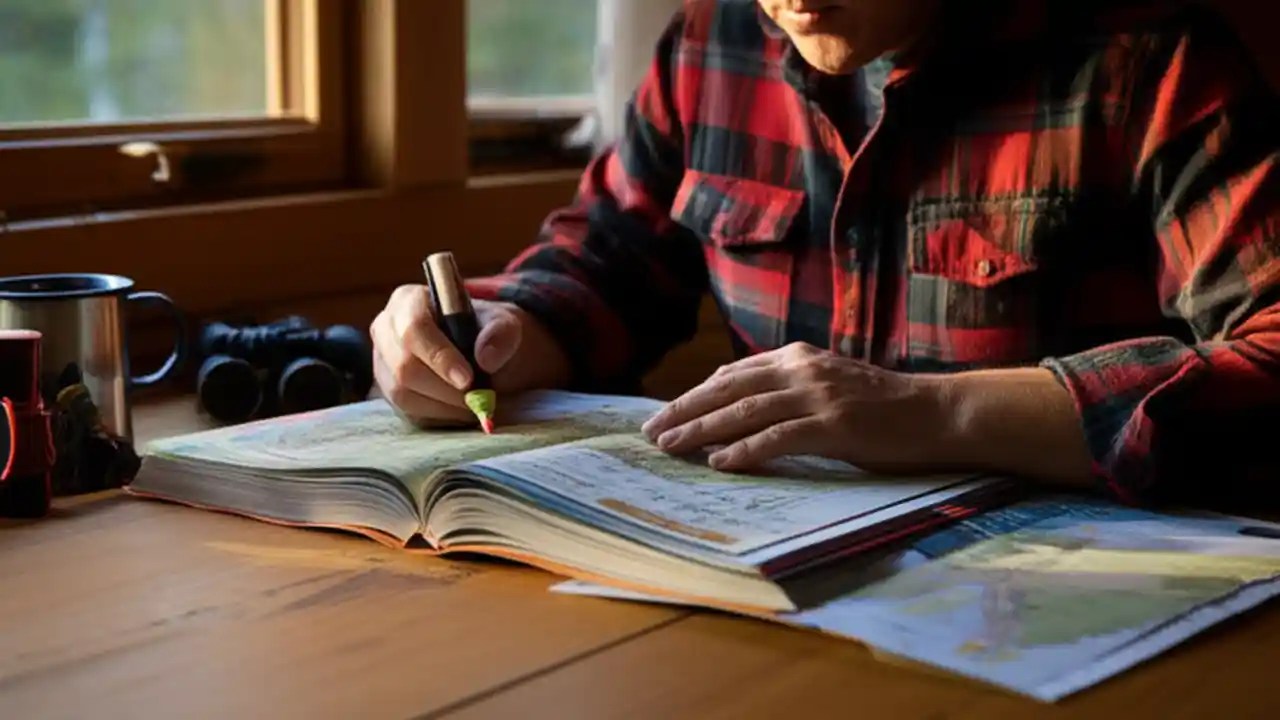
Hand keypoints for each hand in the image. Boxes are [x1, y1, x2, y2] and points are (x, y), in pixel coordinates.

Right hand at [370, 284, 569, 425]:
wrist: (481, 351)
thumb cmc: (486, 331)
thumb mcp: (505, 324)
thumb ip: (501, 334)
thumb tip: (485, 359)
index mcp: (408, 300)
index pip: (414, 329)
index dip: (439, 357)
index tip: (468, 379)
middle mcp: (386, 329)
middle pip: (403, 366)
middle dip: (443, 388)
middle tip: (476, 398)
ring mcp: (382, 362)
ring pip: (401, 393)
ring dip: (442, 406)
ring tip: (472, 405)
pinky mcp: (388, 390)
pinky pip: (405, 411)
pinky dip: (437, 416)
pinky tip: (460, 411)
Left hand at [640, 342, 953, 473]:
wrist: (938, 413)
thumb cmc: (883, 406)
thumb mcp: (828, 384)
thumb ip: (787, 389)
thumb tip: (738, 403)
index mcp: (798, 358)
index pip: (732, 375)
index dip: (694, 395)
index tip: (664, 414)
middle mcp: (802, 370)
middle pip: (727, 389)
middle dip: (684, 411)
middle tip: (650, 432)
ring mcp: (818, 396)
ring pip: (744, 411)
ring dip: (702, 430)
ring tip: (670, 447)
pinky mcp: (834, 425)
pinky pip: (778, 437)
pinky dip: (745, 451)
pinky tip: (719, 463)